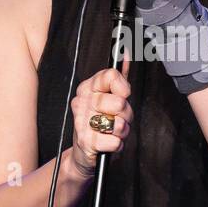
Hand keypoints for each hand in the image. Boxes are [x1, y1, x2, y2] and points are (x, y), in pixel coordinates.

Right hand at [70, 58, 133, 176]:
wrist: (84, 153)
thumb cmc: (99, 124)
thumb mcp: (109, 98)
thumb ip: (119, 76)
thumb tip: (125, 53)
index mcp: (87, 87)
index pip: (110, 75)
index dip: (123, 87)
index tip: (123, 95)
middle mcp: (81, 102)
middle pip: (119, 102)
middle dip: (126, 115)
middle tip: (117, 119)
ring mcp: (81, 122)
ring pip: (118, 123)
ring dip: (122, 132)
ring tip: (112, 132)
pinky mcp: (86, 142)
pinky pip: (116, 142)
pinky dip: (117, 146)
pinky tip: (108, 143)